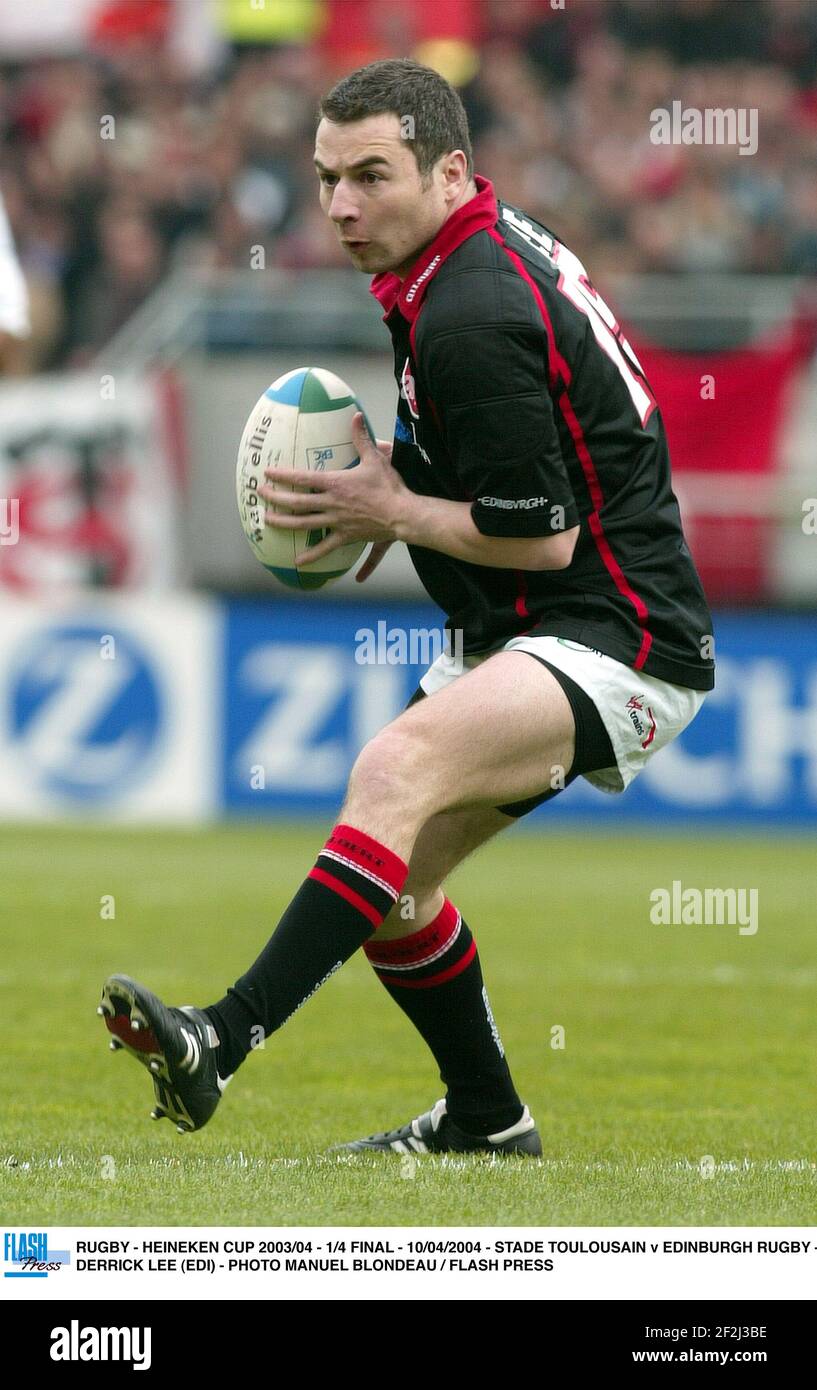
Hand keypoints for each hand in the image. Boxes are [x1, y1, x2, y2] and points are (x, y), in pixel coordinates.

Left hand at [259, 412, 408, 566]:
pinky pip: (325, 547)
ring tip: (267, 520)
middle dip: (276, 498)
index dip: (283, 475)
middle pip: (296, 502)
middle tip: (261, 495)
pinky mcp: (345, 536)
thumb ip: (362, 438)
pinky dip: (311, 555)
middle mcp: (331, 503)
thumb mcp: (375, 458)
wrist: (402, 514)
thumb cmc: (389, 486)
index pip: (303, 478)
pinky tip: (297, 561)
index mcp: (335, 483)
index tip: (267, 473)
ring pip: (303, 523)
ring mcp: (336, 522)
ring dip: (283, 522)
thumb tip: (356, 416)